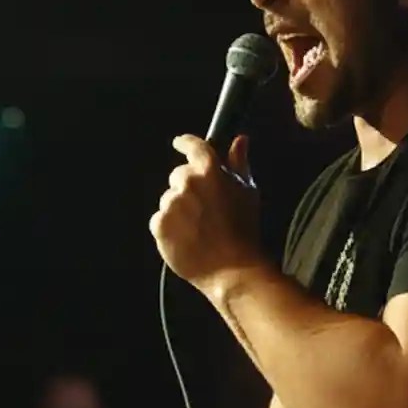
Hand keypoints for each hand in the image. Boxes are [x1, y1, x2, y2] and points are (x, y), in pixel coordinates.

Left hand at [149, 134, 263, 289]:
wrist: (232, 268)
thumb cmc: (244, 229)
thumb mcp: (247, 192)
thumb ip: (239, 163)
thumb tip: (239, 139)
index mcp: (210, 170)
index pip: (193, 146)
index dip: (185, 143)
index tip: (179, 143)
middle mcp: (187, 182)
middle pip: (179, 175)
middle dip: (188, 187)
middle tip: (203, 208)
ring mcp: (171, 203)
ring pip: (169, 199)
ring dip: (179, 209)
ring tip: (197, 228)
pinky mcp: (159, 224)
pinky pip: (160, 219)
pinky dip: (170, 227)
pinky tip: (186, 238)